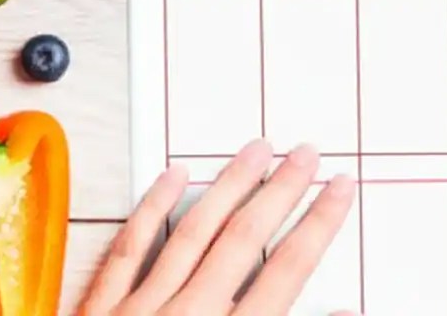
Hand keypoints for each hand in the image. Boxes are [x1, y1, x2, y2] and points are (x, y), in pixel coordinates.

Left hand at [79, 140, 356, 315]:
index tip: (342, 188)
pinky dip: (152, 210)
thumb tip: (348, 313)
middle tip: (307, 152)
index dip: (320, 225)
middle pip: (245, 240)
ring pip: (193, 233)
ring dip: (228, 186)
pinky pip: (128, 251)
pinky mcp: (98, 314)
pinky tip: (173, 176)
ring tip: (256, 148)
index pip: (288, 271)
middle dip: (281, 191)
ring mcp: (141, 312)